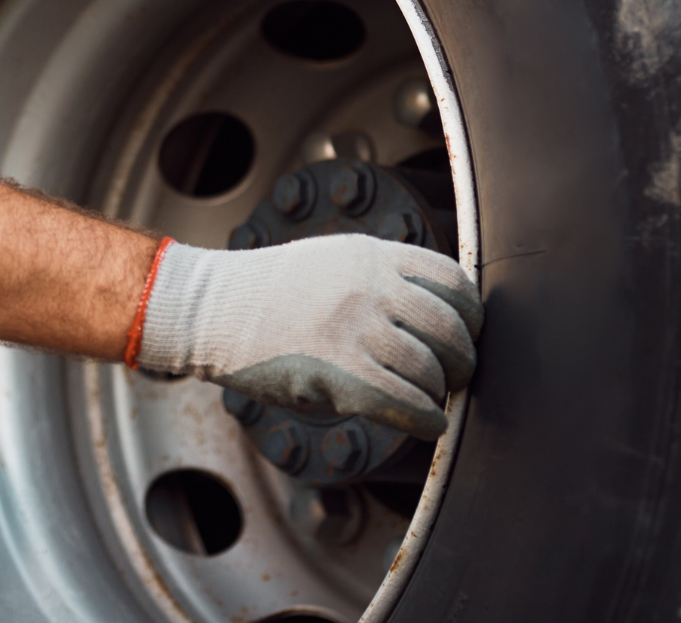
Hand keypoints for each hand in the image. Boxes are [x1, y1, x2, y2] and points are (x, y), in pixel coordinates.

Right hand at [133, 234, 482, 438]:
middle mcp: (369, 288)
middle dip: (462, 358)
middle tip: (455, 374)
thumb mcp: (331, 259)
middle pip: (450, 328)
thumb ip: (380, 275)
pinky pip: (405, 402)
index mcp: (371, 256)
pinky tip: (426, 424)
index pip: (452, 279)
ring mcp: (354, 330)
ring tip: (430, 398)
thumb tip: (431, 311)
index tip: (467, 332)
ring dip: (438, 392)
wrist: (211, 310)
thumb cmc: (265, 291)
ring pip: (430, 370)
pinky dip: (426, 419)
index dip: (470, 313)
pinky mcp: (338, 374)